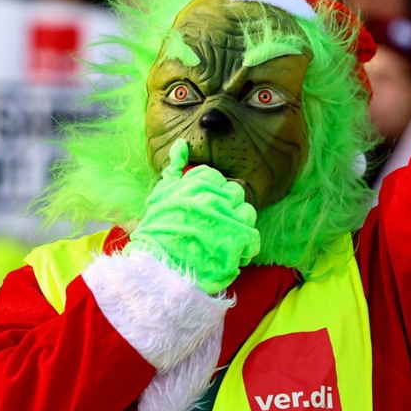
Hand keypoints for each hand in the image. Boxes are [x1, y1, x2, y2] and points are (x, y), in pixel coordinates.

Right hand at [126, 139, 260, 292]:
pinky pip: (253, 239)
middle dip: (226, 206)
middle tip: (211, 222)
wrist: (158, 267)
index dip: (211, 193)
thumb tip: (181, 144)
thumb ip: (175, 168)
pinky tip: (230, 253)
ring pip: (248, 213)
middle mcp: (216, 198)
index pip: (217, 178)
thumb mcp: (161, 193)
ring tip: (222, 237)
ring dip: (238, 224)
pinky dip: (244, 248)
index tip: (201, 206)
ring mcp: (229, 220)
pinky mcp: (238, 243)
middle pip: (236, 193)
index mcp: (198, 184)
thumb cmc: (157, 230)